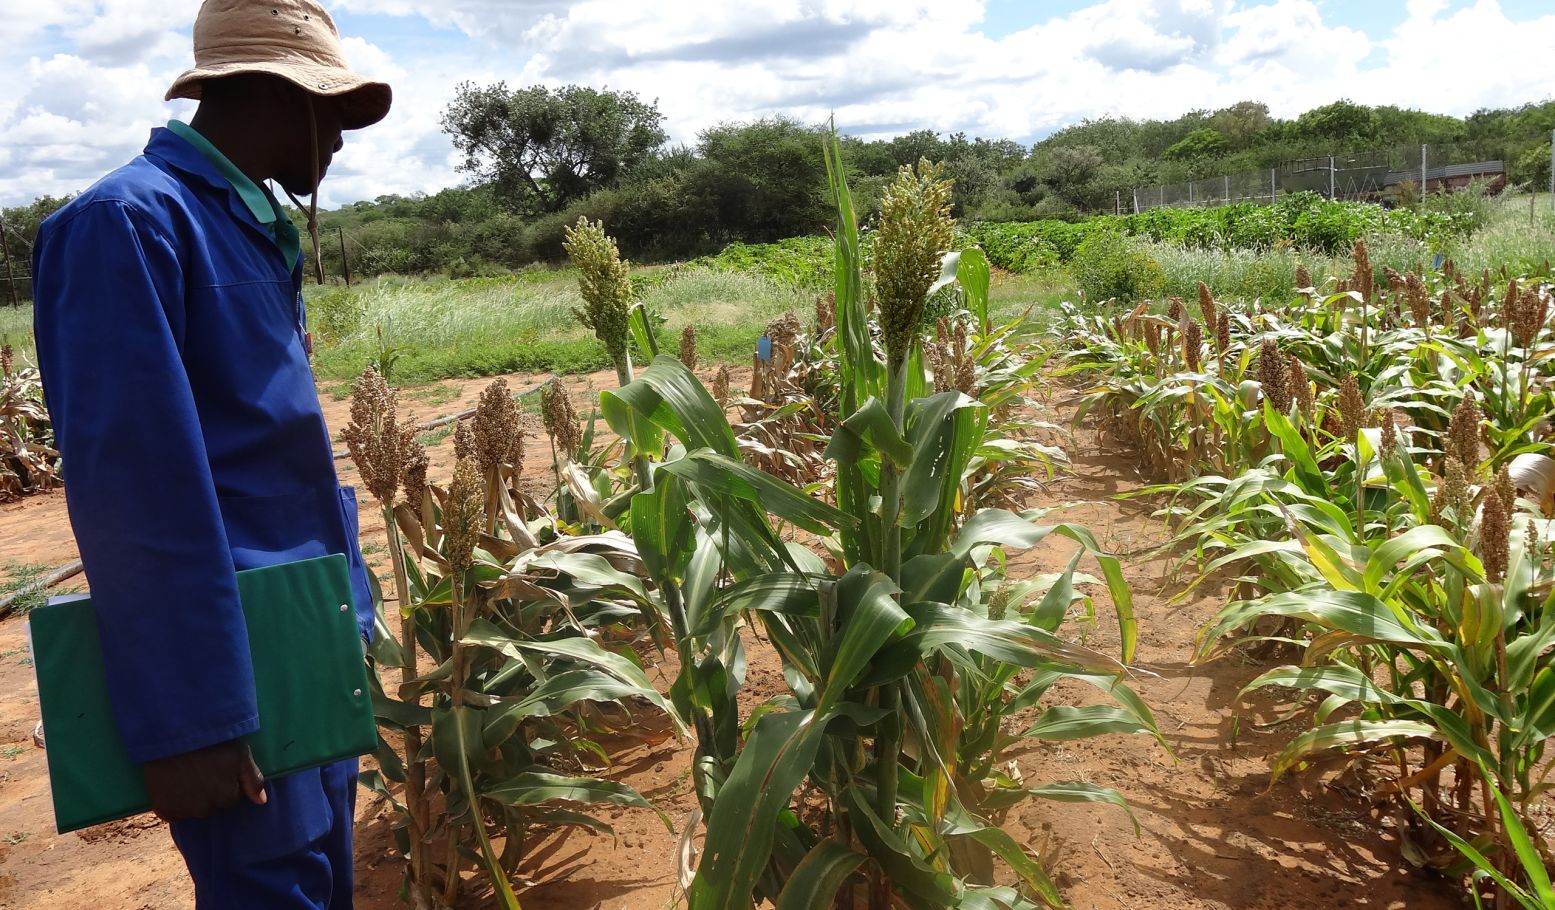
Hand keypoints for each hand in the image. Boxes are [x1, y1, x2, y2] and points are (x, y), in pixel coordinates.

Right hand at [143, 739, 266, 822]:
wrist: (172, 734)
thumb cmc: (209, 741)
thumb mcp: (238, 754)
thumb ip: (252, 779)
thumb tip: (261, 801)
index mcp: (226, 797)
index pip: (231, 799)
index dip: (225, 784)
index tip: (216, 769)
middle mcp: (205, 809)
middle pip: (211, 806)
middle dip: (208, 793)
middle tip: (199, 770)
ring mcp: (184, 811)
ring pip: (192, 811)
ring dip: (191, 799)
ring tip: (185, 775)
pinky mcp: (164, 811)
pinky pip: (173, 813)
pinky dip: (173, 804)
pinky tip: (172, 785)